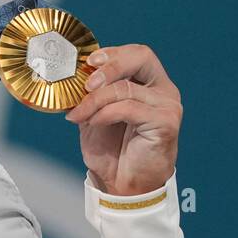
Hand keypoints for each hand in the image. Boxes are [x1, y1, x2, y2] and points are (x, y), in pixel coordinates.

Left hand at [63, 44, 181, 195]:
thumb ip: (89, 95)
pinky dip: (104, 113)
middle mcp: (163, 90)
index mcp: (149, 83)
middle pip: (141, 57)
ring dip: (94, 101)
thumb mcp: (93, 115)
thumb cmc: (112, 150)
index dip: (112, 53)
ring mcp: (167, 105)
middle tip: (87, 84)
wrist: (122, 184)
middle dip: (110, 65)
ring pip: (125, 88)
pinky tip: (93, 123)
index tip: (88, 61)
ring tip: (79, 115)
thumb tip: (70, 77)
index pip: (136, 54)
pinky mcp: (166, 122)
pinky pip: (128, 108)